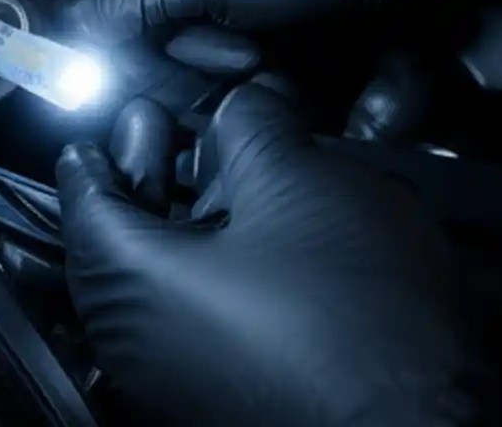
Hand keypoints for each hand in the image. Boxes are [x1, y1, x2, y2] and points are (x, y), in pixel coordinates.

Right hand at [51, 0, 501, 43]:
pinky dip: (231, 45)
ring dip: (201, 49)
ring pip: (174, 19)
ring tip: (243, 51)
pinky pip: (216, 23)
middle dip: (155, 38)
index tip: (80, 52)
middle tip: (181, 62)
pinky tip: (260, 53)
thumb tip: (68, 32)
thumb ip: (117, 5)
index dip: (71, 3)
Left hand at [57, 84, 484, 425]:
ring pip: (164, 286)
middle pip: (122, 244)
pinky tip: (269, 248)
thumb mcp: (297, 184)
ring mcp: (177, 382)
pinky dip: (217, 275)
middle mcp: (134, 344)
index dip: (99, 153)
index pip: (84, 203)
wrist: (417, 426)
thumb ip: (253, 129)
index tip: (103, 129)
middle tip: (157, 132)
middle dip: (145, 180)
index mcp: (128, 283)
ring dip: (188, 225)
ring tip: (228, 182)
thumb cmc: (345, 311)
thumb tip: (239, 106)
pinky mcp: (226, 402)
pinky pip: (200, 325)